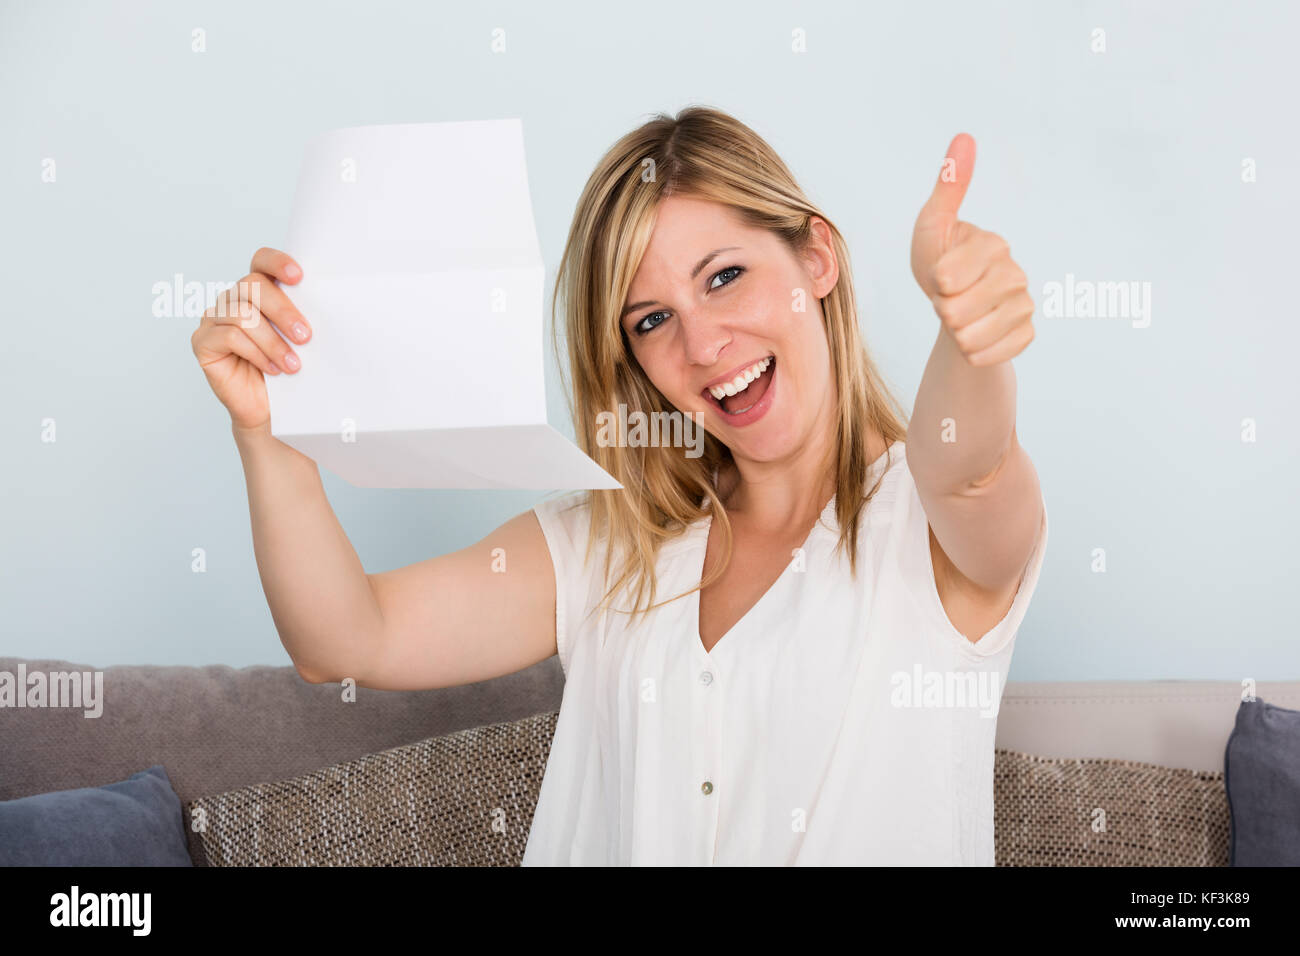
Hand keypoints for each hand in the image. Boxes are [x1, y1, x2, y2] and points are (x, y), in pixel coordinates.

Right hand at [190, 247, 310, 434]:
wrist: (270, 410)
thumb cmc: (287, 372)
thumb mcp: (298, 340)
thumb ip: (300, 316)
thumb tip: (325, 303)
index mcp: (257, 292)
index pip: (261, 261)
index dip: (278, 262)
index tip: (299, 277)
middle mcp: (232, 299)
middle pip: (253, 285)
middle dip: (283, 311)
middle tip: (305, 337)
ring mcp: (213, 319)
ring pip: (242, 314)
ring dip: (273, 342)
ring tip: (293, 365)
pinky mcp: (202, 341)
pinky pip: (230, 337)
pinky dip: (257, 354)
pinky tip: (272, 370)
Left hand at [910, 134, 1034, 366]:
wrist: (953, 307)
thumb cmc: (938, 261)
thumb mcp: (933, 226)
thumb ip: (949, 186)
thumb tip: (965, 136)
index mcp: (993, 245)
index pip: (947, 277)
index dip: (934, 283)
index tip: (940, 276)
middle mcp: (1015, 274)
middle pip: (956, 310)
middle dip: (940, 310)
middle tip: (948, 298)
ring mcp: (1023, 305)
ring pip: (971, 335)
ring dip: (954, 332)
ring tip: (958, 316)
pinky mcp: (1025, 335)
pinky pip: (990, 354)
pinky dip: (972, 353)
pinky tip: (972, 338)